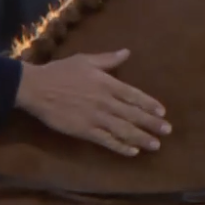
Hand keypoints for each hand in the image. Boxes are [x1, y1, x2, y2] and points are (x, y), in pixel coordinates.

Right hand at [16, 49, 169, 156]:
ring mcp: (96, 118)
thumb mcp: (85, 60)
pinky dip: (121, 147)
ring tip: (156, 145)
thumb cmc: (60, 72)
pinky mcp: (85, 131)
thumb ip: (108, 59)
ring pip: (124, 130)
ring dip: (141, 138)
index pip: (134, 95)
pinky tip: (132, 152)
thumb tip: (127, 52)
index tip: (162, 112)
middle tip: (167, 131)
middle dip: (152, 124)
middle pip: (134, 115)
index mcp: (107, 84)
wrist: (37, 88)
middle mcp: (106, 102)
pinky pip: (107, 141)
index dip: (150, 105)